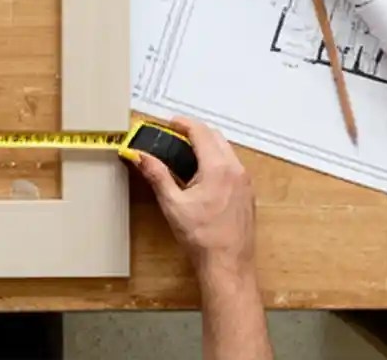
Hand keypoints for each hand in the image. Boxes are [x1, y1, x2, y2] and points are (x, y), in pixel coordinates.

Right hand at [132, 116, 255, 279]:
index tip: (168, 123)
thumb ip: (156, 175)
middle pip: (215, 136)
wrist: (228, 264)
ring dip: (206, 145)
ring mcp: (244, 182)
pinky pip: (231, 165)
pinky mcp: (246, 193)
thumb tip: (140, 156)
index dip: (182, 123)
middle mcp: (236, 170)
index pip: (201, 132)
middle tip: (173, 135)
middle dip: (194, 132)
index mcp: (218, 168)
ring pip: (225, 150)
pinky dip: (216, 160)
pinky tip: (200, 174)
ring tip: (184, 153)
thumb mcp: (172, 204)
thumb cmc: (202, 237)